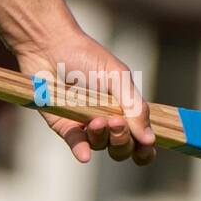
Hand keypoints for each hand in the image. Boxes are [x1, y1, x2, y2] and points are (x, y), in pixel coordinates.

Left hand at [10, 31, 156, 166]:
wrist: (50, 46)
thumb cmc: (86, 56)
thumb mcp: (118, 77)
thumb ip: (135, 107)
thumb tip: (150, 139)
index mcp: (125, 108)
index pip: (141, 139)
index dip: (145, 149)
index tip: (146, 147)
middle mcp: (107, 120)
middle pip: (122, 148)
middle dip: (122, 140)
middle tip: (115, 122)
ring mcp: (84, 124)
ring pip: (100, 145)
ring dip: (102, 137)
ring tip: (96, 120)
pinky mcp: (63, 124)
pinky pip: (75, 143)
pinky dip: (81, 150)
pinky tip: (85, 154)